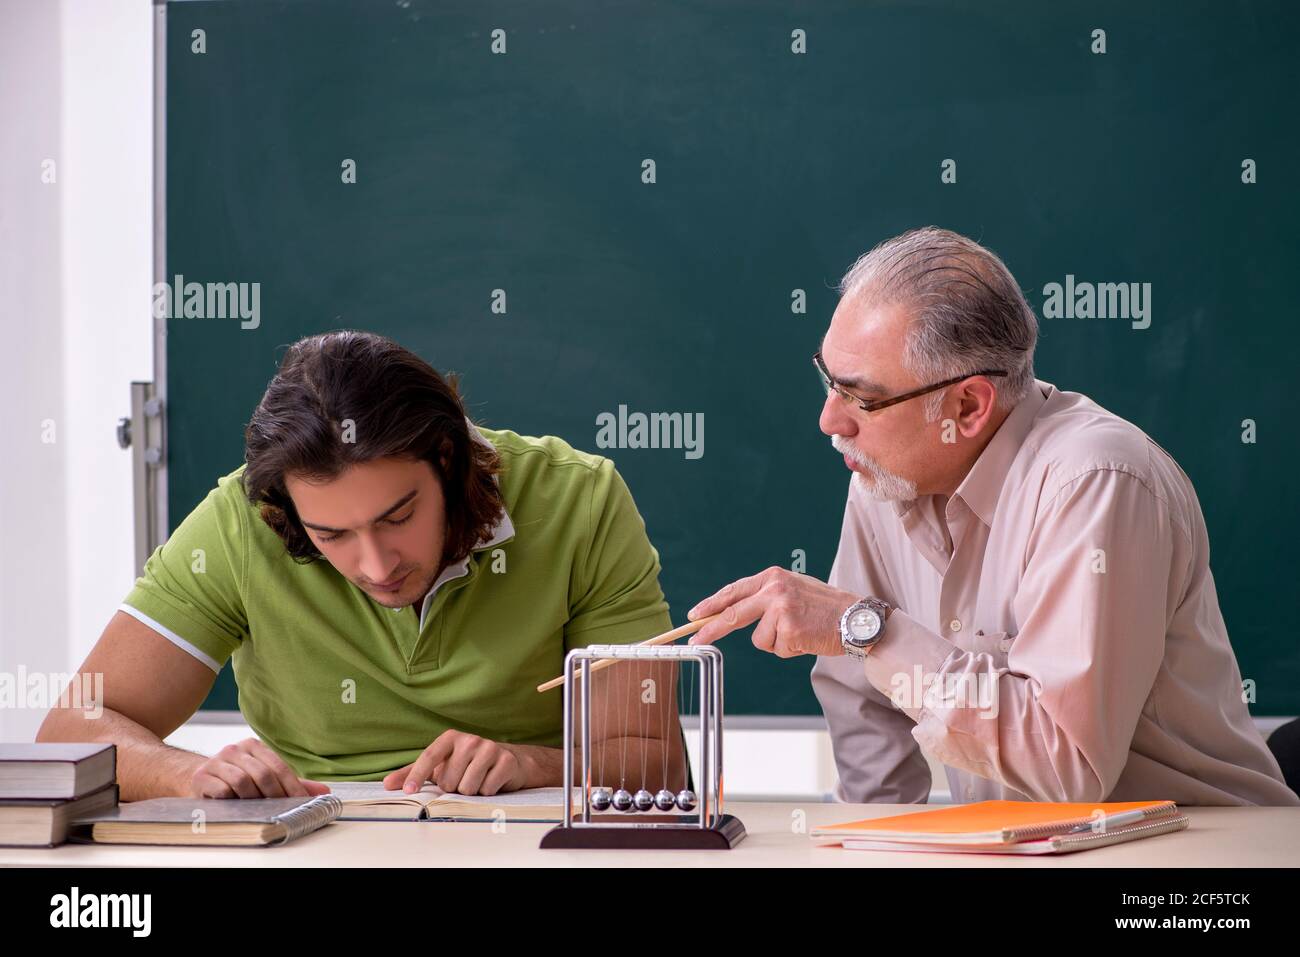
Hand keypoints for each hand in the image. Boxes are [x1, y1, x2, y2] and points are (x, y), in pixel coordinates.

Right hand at [189, 737, 331, 798]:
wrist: (196, 780)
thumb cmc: (235, 780)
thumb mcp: (263, 777)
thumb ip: (291, 783)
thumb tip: (323, 792)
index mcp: (254, 746)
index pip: (279, 766)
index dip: (292, 786)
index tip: (301, 802)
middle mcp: (235, 750)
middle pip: (263, 774)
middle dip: (275, 795)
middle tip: (281, 810)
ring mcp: (216, 762)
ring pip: (243, 781)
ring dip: (253, 798)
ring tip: (257, 808)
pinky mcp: (201, 777)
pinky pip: (222, 790)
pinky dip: (232, 800)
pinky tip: (234, 805)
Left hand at [382, 729, 529, 795]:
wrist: (508, 761)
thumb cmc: (468, 764)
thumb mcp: (440, 765)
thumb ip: (413, 773)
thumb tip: (387, 785)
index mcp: (450, 738)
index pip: (429, 756)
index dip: (417, 775)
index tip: (408, 791)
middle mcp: (470, 740)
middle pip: (449, 781)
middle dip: (454, 788)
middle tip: (463, 779)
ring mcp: (490, 748)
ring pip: (468, 788)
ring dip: (471, 792)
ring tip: (477, 780)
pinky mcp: (506, 761)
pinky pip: (487, 789)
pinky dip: (487, 792)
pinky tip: (491, 781)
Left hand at [686, 566, 860, 657]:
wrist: (857, 617)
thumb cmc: (825, 606)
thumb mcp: (793, 589)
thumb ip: (766, 597)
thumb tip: (733, 612)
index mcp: (772, 577)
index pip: (734, 591)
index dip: (712, 604)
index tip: (694, 615)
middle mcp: (774, 590)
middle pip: (733, 614)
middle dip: (710, 630)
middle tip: (694, 641)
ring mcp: (781, 610)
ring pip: (760, 640)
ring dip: (777, 643)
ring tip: (800, 632)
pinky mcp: (790, 630)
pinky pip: (778, 650)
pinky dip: (791, 650)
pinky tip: (807, 639)